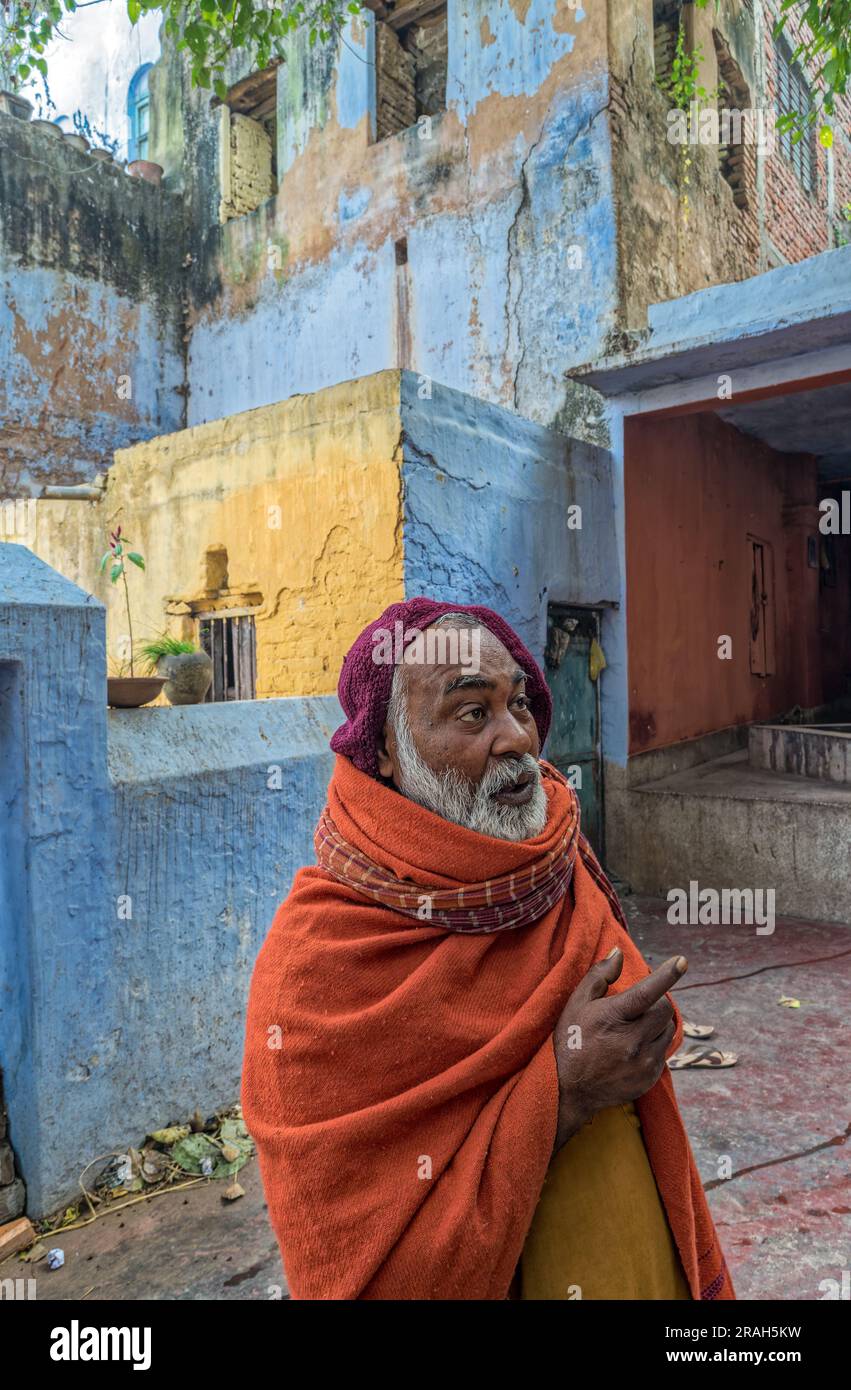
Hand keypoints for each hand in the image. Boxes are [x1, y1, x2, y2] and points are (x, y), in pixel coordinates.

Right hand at [551, 948, 685, 1151]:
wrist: (569, 1091)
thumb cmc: (571, 1041)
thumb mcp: (576, 1004)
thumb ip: (599, 976)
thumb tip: (618, 953)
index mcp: (613, 1017)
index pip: (647, 992)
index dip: (667, 975)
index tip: (682, 961)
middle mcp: (632, 1040)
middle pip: (664, 1009)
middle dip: (656, 1002)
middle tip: (639, 1007)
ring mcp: (643, 1061)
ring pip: (668, 1029)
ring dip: (658, 1023)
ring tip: (637, 1027)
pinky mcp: (650, 1077)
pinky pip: (664, 1051)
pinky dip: (655, 1043)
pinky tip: (635, 1047)